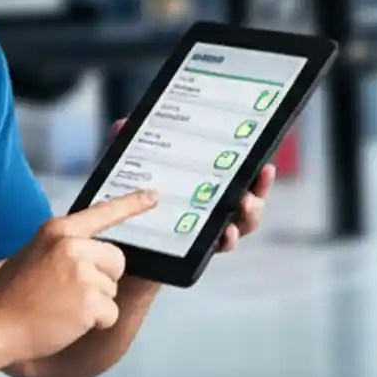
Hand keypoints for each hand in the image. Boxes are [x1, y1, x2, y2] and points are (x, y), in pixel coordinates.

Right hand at [0, 189, 158, 363]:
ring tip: (62, 308)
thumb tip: (92, 252)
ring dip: (95, 305)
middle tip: (71, 293)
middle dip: (103, 279)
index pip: (103, 212)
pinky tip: (67, 322)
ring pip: (112, 290)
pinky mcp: (89, 301)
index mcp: (58, 231)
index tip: (153, 196)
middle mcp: (73, 246)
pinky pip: (109, 314)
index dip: (132, 204)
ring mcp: (82, 273)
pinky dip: (94, 324)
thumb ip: (65, 248)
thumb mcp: (35, 254)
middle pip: (116, 260)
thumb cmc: (10, 295)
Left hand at [109, 117, 275, 254]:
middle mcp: (210, 208)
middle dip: (259, 186)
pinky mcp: (195, 251)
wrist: (113, 248)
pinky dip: (226, 239)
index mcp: (201, 183)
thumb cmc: (124, 204)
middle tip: (262, 173)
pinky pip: (219, 246)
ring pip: (240, 223)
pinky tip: (225, 233)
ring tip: (244, 204)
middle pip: (247, 197)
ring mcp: (205, 231)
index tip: (264, 158)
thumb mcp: (125, 171)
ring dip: (249, 212)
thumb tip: (123, 124)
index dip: (253, 167)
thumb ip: (127, 147)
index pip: (234, 172)